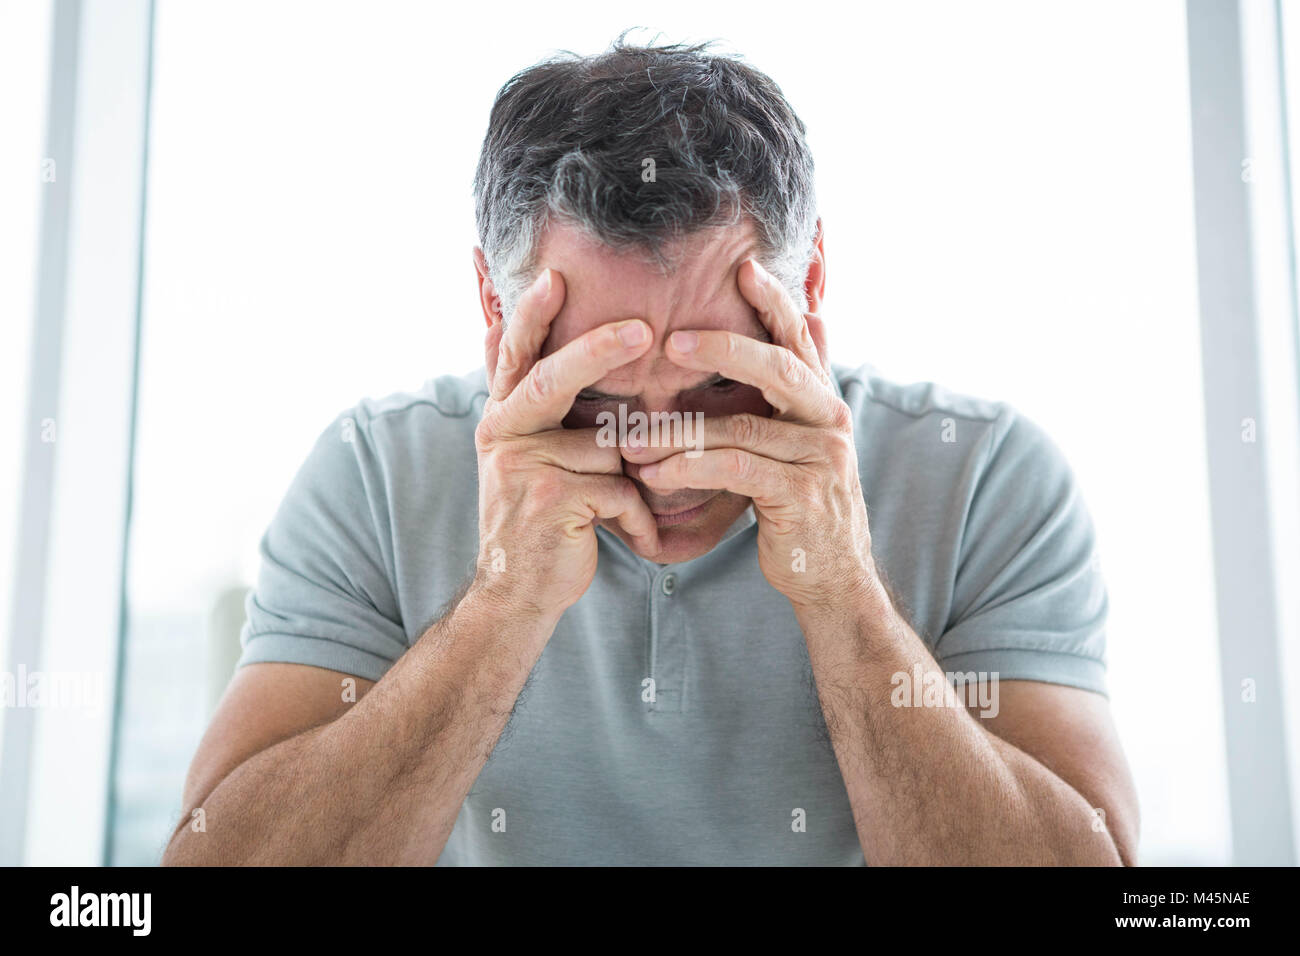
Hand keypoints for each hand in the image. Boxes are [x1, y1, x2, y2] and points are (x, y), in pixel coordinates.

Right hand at [475, 269, 660, 619]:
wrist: (515, 592)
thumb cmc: (536, 519)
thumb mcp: (520, 454)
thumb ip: (524, 400)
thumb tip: (495, 327)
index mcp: (502, 418)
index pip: (517, 356)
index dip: (531, 315)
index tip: (553, 276)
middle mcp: (503, 434)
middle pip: (553, 379)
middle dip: (598, 349)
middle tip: (642, 327)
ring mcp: (524, 466)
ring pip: (607, 445)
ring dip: (631, 481)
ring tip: (625, 514)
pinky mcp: (552, 499)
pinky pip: (621, 490)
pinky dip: (639, 518)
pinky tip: (637, 540)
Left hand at [627, 259, 879, 611]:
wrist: (831, 577)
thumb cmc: (802, 506)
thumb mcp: (803, 442)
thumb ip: (796, 389)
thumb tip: (814, 317)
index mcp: (822, 402)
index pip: (798, 340)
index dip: (773, 302)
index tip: (742, 266)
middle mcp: (828, 421)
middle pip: (776, 367)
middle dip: (723, 348)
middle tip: (672, 338)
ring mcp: (819, 459)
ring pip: (741, 426)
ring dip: (678, 431)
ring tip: (630, 436)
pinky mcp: (800, 496)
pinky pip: (736, 470)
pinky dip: (689, 469)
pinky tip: (654, 475)